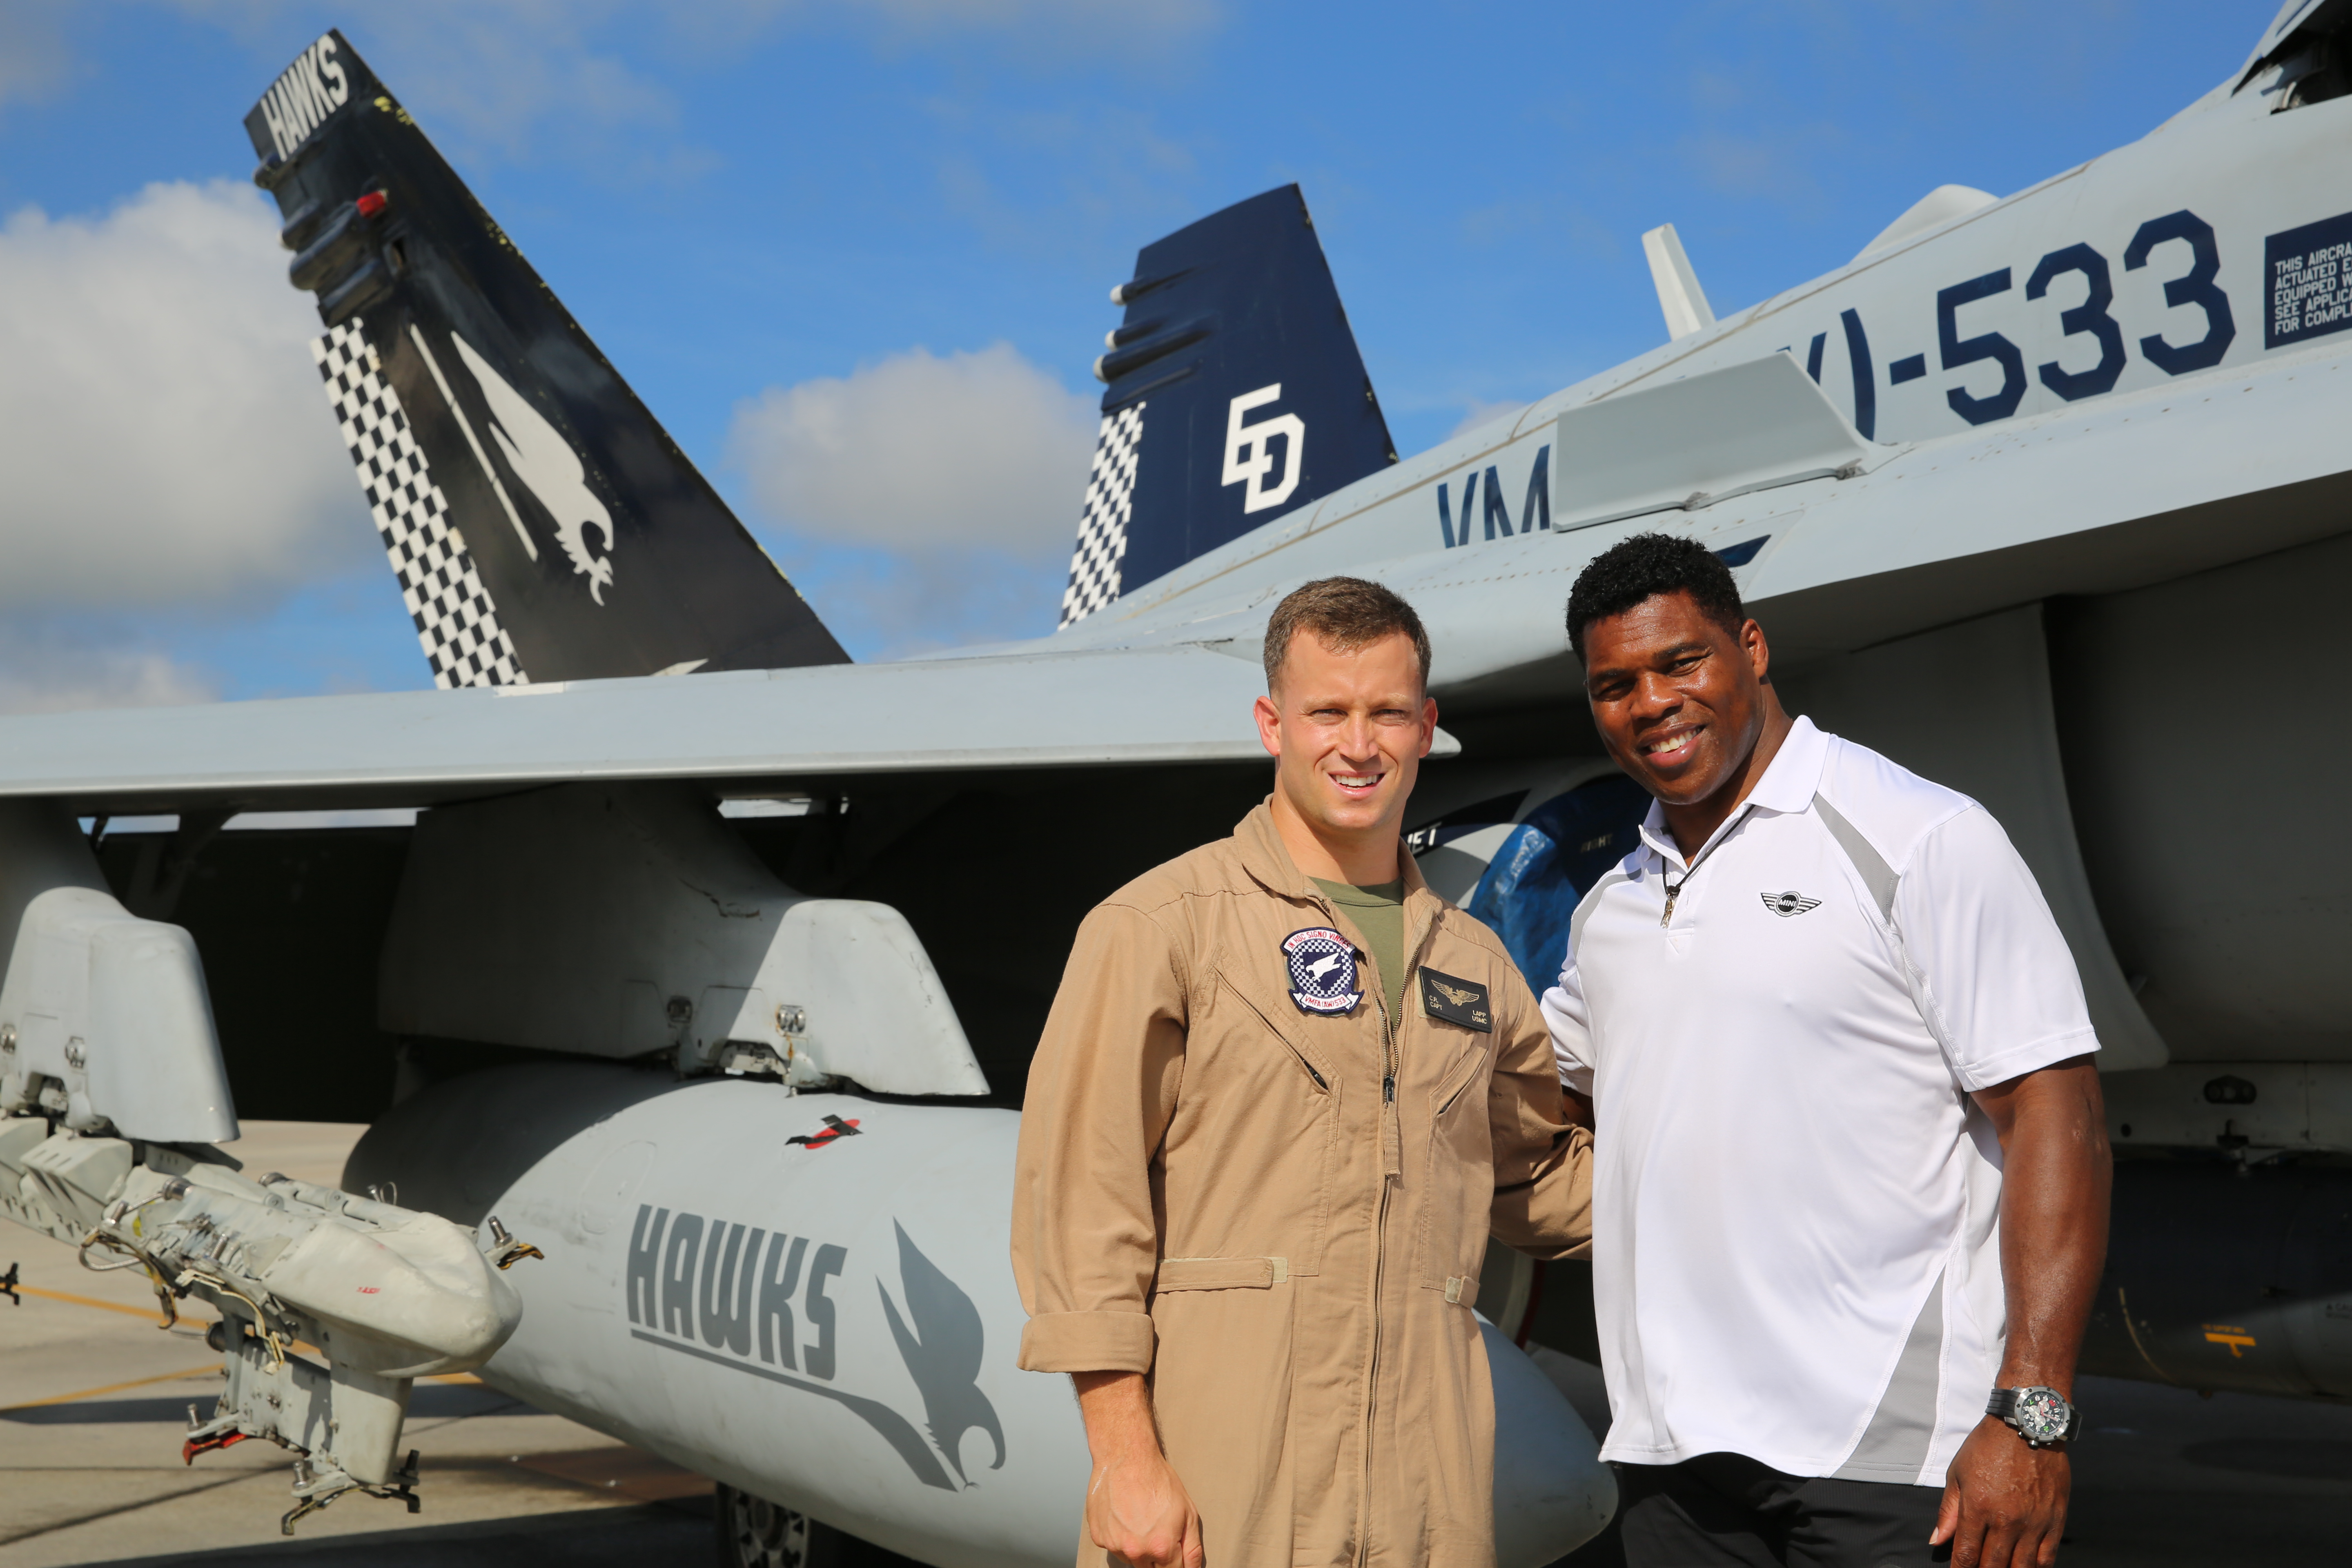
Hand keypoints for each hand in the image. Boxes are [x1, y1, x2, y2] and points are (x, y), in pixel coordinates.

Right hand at [1071, 1370, 1203, 1567]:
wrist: (1126, 1458)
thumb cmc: (1158, 1480)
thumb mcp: (1188, 1512)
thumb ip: (1193, 1548)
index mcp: (1161, 1548)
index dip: (1176, 1565)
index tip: (1174, 1555)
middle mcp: (1136, 1552)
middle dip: (1158, 1558)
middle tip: (1158, 1532)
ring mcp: (1115, 1545)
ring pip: (1131, 1560)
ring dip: (1138, 1549)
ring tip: (1141, 1520)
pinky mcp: (1099, 1537)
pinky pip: (1114, 1546)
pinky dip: (1120, 1537)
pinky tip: (1126, 1517)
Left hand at [1932, 1414, 2069, 1567]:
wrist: (2027, 1425)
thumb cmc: (1988, 1447)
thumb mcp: (1958, 1473)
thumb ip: (1948, 1511)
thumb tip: (1937, 1542)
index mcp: (1978, 1508)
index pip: (1967, 1554)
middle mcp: (2006, 1521)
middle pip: (1993, 1565)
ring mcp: (2034, 1523)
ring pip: (2021, 1567)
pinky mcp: (2055, 1521)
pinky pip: (2047, 1557)